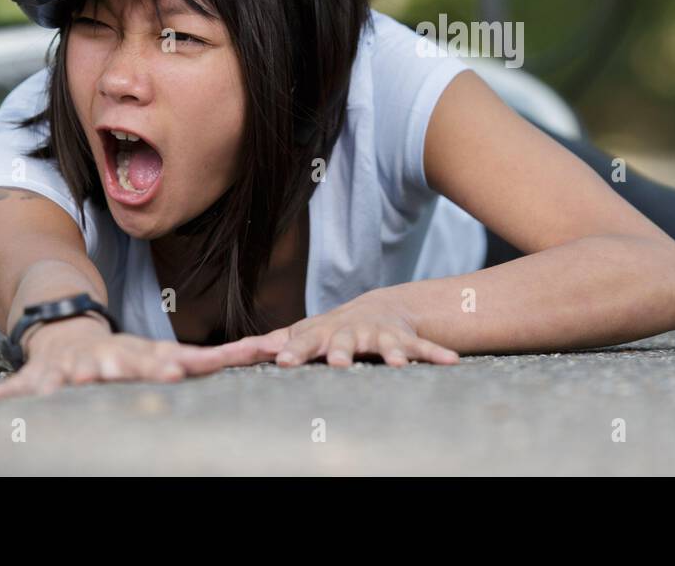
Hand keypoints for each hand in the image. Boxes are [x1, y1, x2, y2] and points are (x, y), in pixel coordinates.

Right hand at [0, 316, 239, 398]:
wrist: (67, 331)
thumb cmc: (124, 356)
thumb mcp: (162, 355)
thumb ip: (208, 358)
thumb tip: (268, 348)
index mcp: (139, 356)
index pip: (164, 359)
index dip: (172, 364)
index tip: (182, 369)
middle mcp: (109, 359)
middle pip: (127, 364)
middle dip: (141, 368)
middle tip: (159, 374)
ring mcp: (74, 365)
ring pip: (76, 373)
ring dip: (79, 376)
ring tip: (78, 380)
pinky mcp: (41, 375)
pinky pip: (25, 386)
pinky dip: (13, 393)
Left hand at [213, 290, 459, 368]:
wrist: (377, 309)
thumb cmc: (328, 331)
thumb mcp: (299, 335)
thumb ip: (264, 346)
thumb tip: (223, 355)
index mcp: (320, 335)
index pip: (302, 343)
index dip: (294, 352)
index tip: (282, 362)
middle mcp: (349, 333)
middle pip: (343, 342)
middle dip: (340, 352)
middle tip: (339, 364)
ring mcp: (378, 335)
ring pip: (385, 345)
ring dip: (390, 353)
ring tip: (395, 364)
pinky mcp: (405, 340)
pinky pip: (423, 349)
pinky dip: (435, 355)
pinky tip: (452, 364)